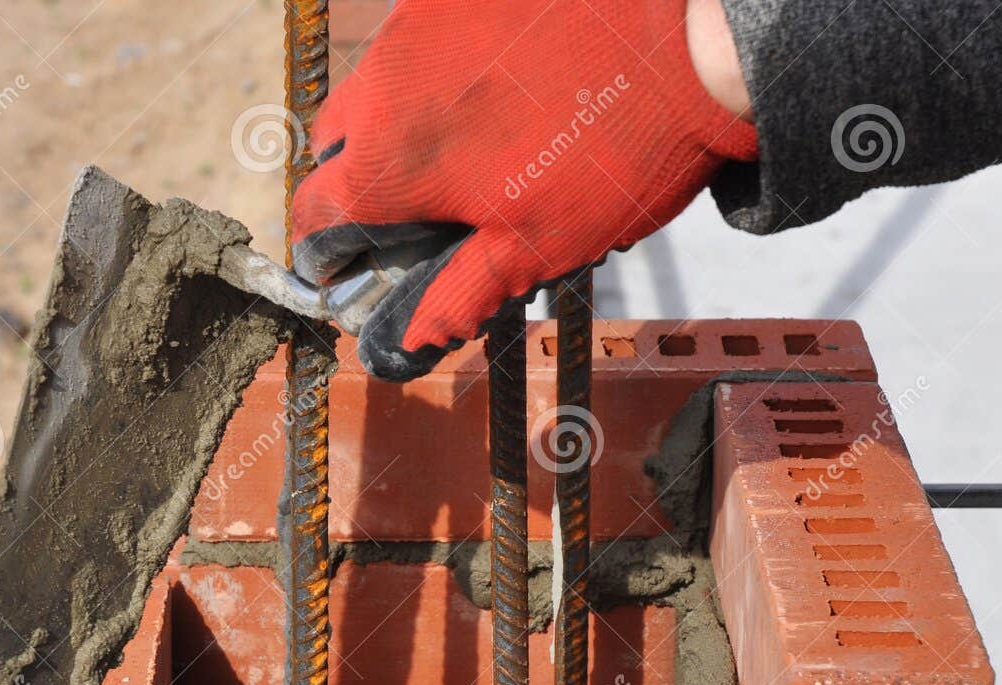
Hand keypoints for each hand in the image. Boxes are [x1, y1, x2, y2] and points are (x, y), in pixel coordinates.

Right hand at [291, 0, 756, 379]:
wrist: (685, 41)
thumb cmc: (610, 155)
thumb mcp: (536, 247)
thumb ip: (460, 293)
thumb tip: (411, 336)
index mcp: (393, 162)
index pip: (316, 214)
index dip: (324, 250)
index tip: (342, 264)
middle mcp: (386, 84)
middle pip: (336, 142)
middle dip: (355, 179)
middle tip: (407, 206)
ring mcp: (417, 24)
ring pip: (375, 84)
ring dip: (395, 122)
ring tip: (461, 145)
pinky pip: (418, 38)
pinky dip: (435, 70)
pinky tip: (492, 88)